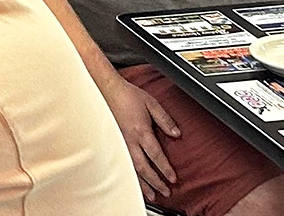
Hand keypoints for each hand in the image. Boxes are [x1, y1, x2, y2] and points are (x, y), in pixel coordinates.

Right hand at [110, 79, 179, 202]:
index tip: (173, 178)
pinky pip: (123, 164)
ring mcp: (120, 143)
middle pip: (144, 167)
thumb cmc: (128, 95)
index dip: (165, 168)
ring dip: (144, 184)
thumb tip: (176, 133)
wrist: (107, 90)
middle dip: (156, 181)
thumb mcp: (151, 103)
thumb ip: (165, 119)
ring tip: (153, 194)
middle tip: (166, 191)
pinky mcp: (114, 143)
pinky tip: (136, 182)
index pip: (155, 155)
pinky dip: (131, 176)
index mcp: (140, 130)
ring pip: (132, 169)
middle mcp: (130, 140)